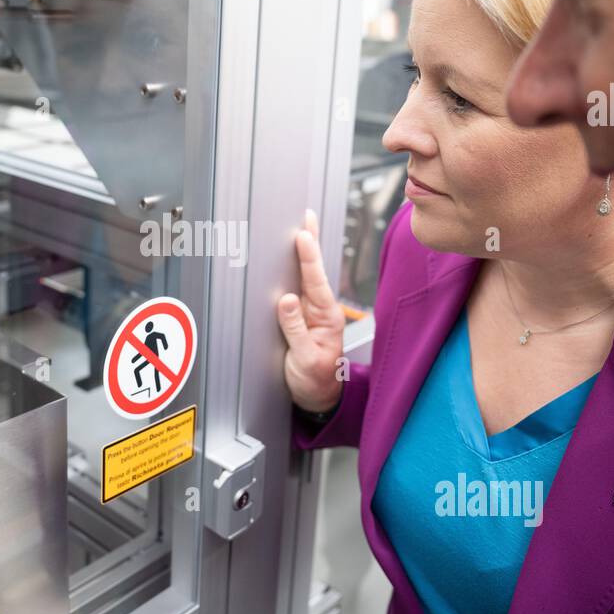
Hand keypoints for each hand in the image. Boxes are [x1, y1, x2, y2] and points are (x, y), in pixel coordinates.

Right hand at [276, 209, 345, 413]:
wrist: (318, 397)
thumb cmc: (315, 380)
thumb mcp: (304, 358)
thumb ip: (295, 330)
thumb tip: (287, 301)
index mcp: (326, 318)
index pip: (315, 281)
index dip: (308, 257)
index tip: (303, 236)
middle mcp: (321, 311)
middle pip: (314, 270)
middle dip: (310, 243)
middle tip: (307, 216)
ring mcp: (312, 313)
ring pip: (307, 277)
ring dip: (304, 252)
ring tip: (302, 227)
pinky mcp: (303, 318)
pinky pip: (299, 288)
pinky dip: (297, 269)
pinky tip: (293, 258)